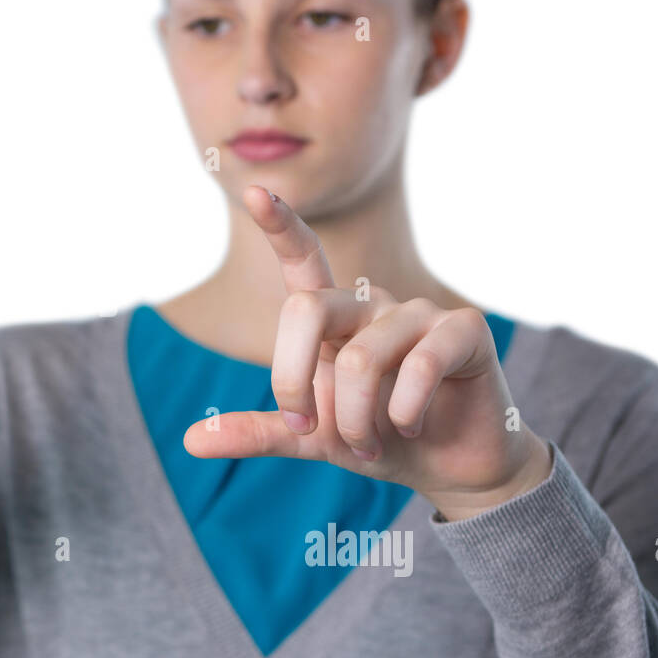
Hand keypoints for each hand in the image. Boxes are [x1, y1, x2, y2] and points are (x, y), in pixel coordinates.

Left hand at [183, 185, 552, 520]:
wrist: (450, 466)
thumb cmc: (379, 439)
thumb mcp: (312, 440)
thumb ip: (261, 432)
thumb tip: (192, 441)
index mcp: (332, 320)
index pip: (302, 261)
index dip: (280, 225)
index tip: (254, 192)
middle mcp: (371, 304)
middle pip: (307, 310)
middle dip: (294, 384)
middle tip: (309, 431)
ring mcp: (419, 311)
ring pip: (359, 359)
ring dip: (356, 421)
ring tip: (373, 444)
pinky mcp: (465, 328)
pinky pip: (419, 366)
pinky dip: (405, 414)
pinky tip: (415, 427)